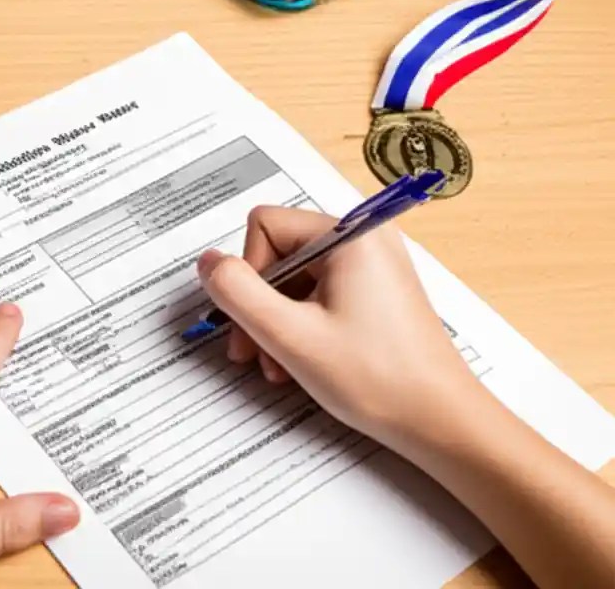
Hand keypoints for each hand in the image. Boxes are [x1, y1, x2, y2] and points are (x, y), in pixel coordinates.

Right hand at [196, 206, 491, 449]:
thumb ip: (238, 293)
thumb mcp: (289, 336)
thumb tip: (207, 262)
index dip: (247, 274)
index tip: (251, 322)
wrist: (442, 422)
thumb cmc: (376, 378)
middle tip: (251, 353)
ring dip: (276, 322)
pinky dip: (301, 326)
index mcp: (350, 235)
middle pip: (279, 252)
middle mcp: (365, 239)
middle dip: (258, 304)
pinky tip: (299, 362)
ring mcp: (374, 266)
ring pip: (296, 278)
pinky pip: (320, 294)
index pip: (265, 226)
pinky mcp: (377, 292)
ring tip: (277, 367)